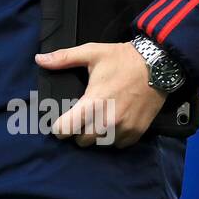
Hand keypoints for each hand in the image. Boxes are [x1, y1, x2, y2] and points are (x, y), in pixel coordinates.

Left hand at [35, 42, 166, 147]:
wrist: (158, 65)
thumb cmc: (121, 59)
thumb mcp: (91, 52)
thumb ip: (63, 58)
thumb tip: (39, 60)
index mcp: (94, 101)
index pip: (67, 129)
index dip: (59, 128)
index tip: (59, 124)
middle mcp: (108, 119)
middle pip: (82, 140)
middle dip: (77, 133)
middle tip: (79, 121)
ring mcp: (124, 127)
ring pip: (101, 144)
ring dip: (95, 137)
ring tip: (95, 123)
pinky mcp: (138, 131)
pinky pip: (118, 145)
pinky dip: (113, 139)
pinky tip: (112, 126)